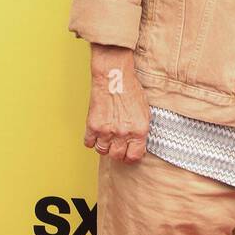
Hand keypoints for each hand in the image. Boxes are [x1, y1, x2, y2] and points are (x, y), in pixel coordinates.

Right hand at [85, 45, 150, 161]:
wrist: (114, 77)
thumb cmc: (130, 90)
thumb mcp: (145, 112)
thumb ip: (141, 130)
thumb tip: (138, 143)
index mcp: (139, 131)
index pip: (134, 156)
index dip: (131, 156)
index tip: (128, 154)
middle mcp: (123, 133)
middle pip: (117, 156)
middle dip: (117, 152)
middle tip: (116, 146)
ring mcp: (106, 131)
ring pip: (102, 151)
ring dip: (104, 146)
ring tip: (106, 138)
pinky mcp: (93, 126)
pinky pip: (88, 143)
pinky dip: (91, 140)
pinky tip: (96, 134)